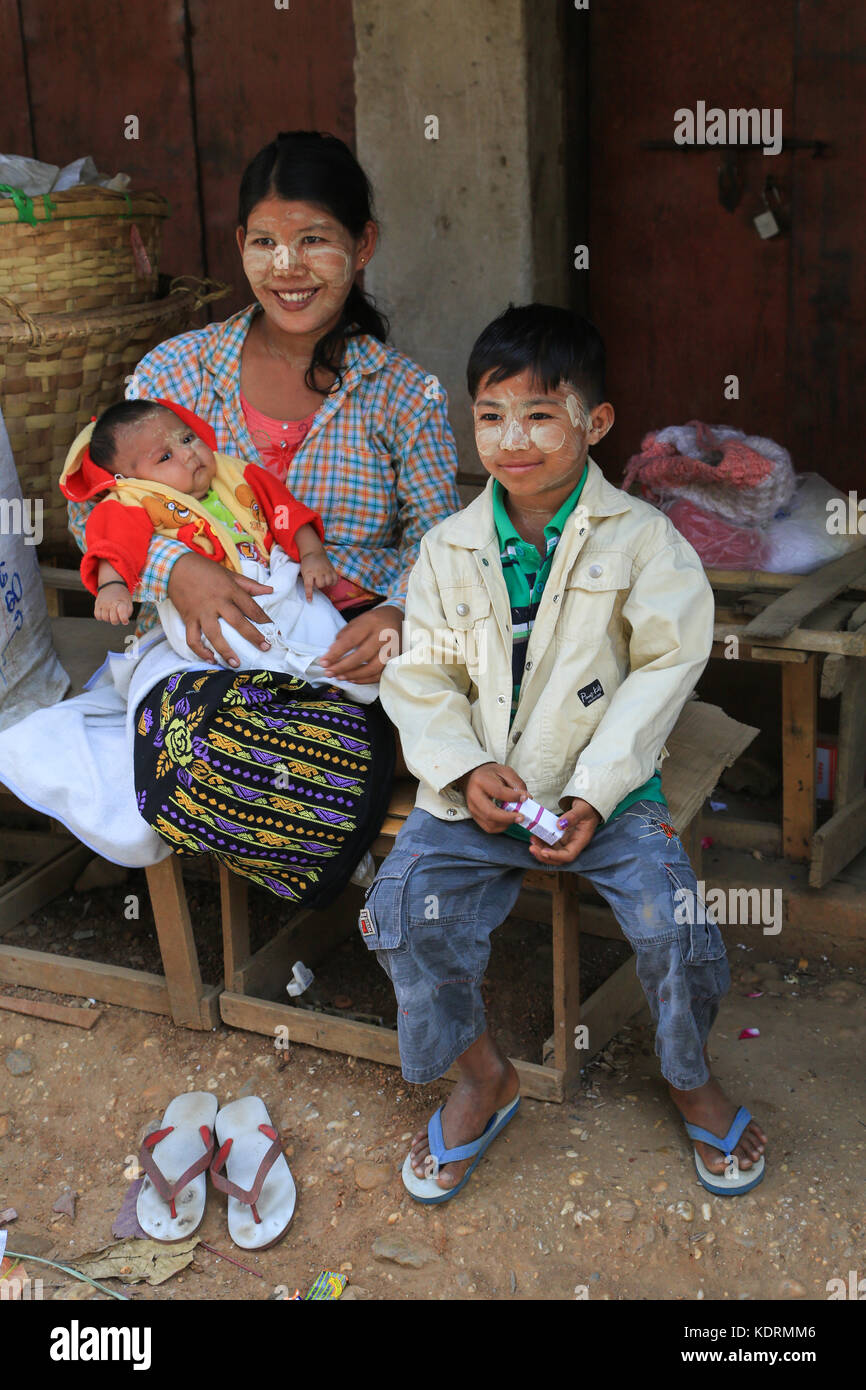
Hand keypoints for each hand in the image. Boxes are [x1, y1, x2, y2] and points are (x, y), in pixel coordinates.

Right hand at [95, 583, 132, 624]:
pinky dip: (101, 617)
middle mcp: (111, 603)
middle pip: (113, 620)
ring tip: (111, 613)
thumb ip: (128, 612)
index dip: (124, 620)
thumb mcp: (129, 601)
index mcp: (121, 602)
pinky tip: (105, 613)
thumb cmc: (121, 595)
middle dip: (117, 620)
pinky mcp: (97, 604)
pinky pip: (97, 616)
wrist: (111, 584)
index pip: (122, 615)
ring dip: (109, 619)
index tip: (125, 621)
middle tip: (118, 616)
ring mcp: (103, 603)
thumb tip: (125, 621)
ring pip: (105, 618)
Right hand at [166, 550, 273, 667]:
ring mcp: (201, 612)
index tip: (274, 630)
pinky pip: (193, 639)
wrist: (175, 566)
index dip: (264, 619)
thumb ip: (249, 585)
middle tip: (265, 647)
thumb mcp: (229, 574)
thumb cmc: (205, 569)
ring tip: (236, 664)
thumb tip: (270, 590)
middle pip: (237, 622)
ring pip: (214, 635)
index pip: (251, 606)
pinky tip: (210, 659)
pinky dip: (200, 651)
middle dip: (253, 636)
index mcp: (229, 590)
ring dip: (225, 651)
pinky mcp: (188, 618)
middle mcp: (216, 602)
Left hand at [300, 550, 338, 600]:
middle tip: (316, 580)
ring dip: (326, 583)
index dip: (309, 594)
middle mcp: (318, 571)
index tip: (310, 600)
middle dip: (318, 585)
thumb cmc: (307, 564)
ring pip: (329, 582)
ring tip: (323, 579)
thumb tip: (312, 591)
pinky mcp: (332, 569)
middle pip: (320, 585)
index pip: (308, 585)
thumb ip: (307, 581)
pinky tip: (329, 580)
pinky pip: (336, 579)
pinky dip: (333, 581)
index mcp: (309, 572)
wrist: (313, 552)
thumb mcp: (304, 571)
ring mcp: (326, 570)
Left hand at [320, 603, 402, 684]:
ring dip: (354, 675)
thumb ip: (345, 635)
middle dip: (342, 666)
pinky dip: (366, 679)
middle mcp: (383, 635)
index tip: (323, 662)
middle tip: (329, 673)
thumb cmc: (374, 620)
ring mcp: (392, 648)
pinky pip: (380, 674)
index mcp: (370, 623)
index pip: (350, 640)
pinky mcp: (397, 659)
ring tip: (339, 677)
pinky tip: (353, 679)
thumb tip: (332, 653)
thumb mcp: (359, 620)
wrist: (399, 618)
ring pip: (373, 667)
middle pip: (362, 655)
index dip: (335, 653)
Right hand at [458, 762, 527, 833]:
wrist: (474, 777)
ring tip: (516, 818)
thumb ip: (517, 784)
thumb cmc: (491, 774)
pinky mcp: (475, 816)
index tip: (525, 798)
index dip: (513, 797)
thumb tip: (527, 798)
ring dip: (506, 824)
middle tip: (522, 817)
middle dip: (508, 818)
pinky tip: (508, 821)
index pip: (498, 792)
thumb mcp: (506, 772)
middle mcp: (474, 796)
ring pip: (489, 823)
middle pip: (490, 813)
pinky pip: (488, 827)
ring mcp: (472, 808)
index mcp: (481, 781)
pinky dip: (501, 827)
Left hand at [528, 797, 601, 865]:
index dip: (555, 856)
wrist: (588, 807)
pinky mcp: (560, 838)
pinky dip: (541, 842)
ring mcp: (566, 842)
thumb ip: (572, 817)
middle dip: (544, 856)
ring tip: (532, 839)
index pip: (569, 855)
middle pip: (558, 858)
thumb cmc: (588, 808)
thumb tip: (560, 825)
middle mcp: (573, 844)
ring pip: (552, 852)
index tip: (543, 852)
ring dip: (540, 849)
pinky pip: (550, 843)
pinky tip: (535, 835)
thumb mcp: (582, 809)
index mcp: (581, 841)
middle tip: (532, 848)